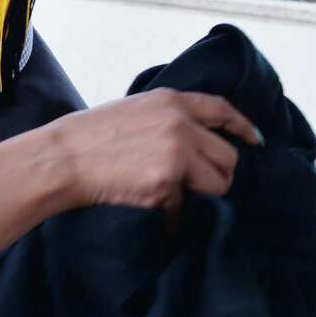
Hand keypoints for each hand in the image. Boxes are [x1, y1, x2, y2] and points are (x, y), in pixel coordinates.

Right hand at [46, 89, 256, 210]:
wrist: (61, 158)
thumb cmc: (86, 137)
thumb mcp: (131, 111)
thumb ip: (165, 119)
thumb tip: (194, 142)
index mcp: (169, 102)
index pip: (221, 110)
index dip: (241, 126)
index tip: (253, 139)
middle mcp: (179, 125)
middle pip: (228, 156)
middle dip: (218, 174)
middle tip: (198, 184)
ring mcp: (175, 154)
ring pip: (217, 184)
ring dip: (202, 195)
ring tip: (175, 197)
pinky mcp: (166, 183)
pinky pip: (186, 207)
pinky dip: (172, 215)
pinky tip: (153, 210)